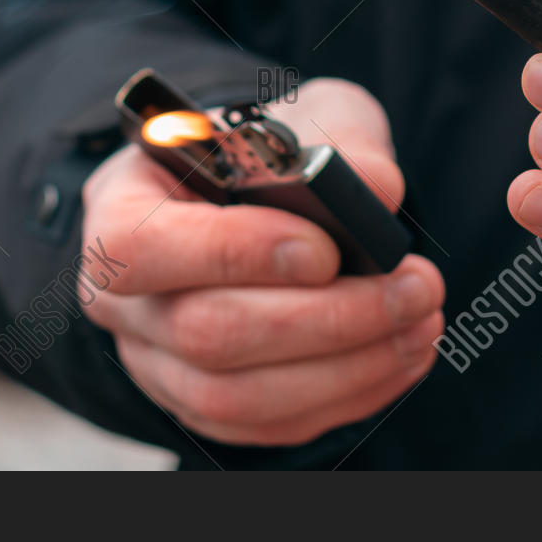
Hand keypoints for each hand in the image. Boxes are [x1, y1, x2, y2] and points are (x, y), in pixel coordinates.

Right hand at [79, 77, 442, 445]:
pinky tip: (402, 353)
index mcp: (120, 204)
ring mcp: (155, 361)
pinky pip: (268, 424)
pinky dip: (347, 394)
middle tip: (413, 289)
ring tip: (421, 322)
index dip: (232, 253)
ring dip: (347, 366)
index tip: (326, 249)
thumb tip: (375, 191)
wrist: (259, 196)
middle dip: (324, 319)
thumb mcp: (304, 117)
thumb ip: (339, 139)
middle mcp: (121, 296)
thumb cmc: (270, 152)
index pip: (142, 247)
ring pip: (237, 396)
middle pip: (204, 334)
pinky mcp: (201, 404)